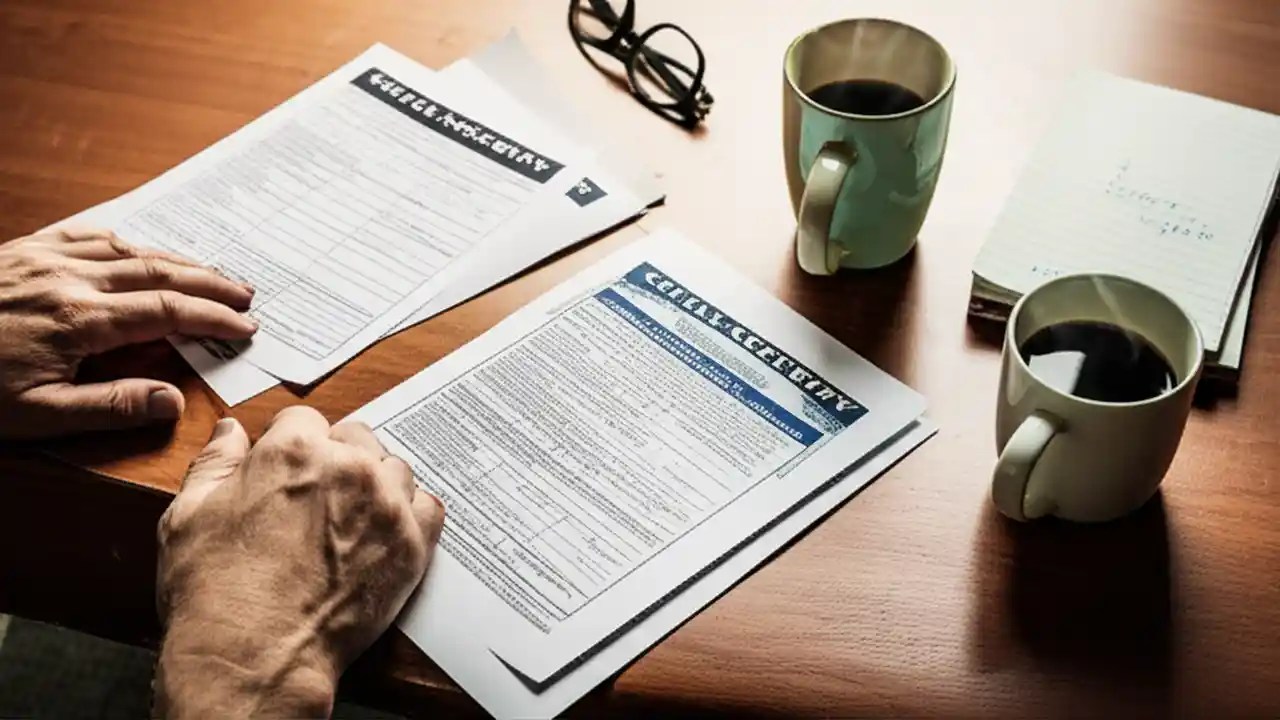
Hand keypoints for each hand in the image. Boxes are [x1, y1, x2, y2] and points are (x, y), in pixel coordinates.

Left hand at [0, 227, 256, 437]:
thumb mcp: (35, 416)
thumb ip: (109, 407)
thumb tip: (174, 402)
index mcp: (79, 321)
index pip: (167, 312)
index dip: (212, 317)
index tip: (245, 326)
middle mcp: (68, 279)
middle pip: (157, 271)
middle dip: (209, 281)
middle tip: (247, 292)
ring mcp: (43, 258)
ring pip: (127, 248)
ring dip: (175, 258)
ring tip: (208, 269)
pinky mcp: (20, 250)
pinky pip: (84, 232)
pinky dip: (123, 238)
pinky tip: (135, 244)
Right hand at [155, 407, 443, 718]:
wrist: (255, 654)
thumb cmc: (216, 590)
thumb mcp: (188, 514)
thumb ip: (215, 461)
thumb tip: (230, 431)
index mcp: (295, 450)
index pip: (304, 420)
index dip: (290, 446)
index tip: (286, 472)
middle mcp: (349, 468)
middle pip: (356, 438)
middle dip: (337, 459)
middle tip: (316, 499)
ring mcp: (386, 505)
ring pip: (394, 469)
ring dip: (375, 484)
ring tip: (349, 519)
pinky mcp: (412, 545)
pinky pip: (428, 507)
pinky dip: (410, 515)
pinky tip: (384, 532)